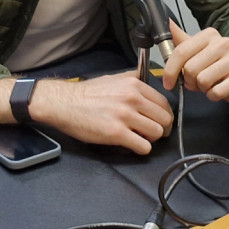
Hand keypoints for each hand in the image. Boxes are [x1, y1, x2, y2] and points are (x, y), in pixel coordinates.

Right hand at [33, 74, 173, 154]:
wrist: (63, 103)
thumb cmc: (85, 94)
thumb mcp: (112, 78)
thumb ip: (132, 79)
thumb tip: (145, 79)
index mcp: (133, 84)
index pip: (163, 103)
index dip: (163, 115)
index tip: (159, 121)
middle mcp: (132, 98)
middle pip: (164, 118)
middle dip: (161, 128)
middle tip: (153, 133)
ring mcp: (125, 116)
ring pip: (157, 133)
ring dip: (150, 139)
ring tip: (140, 138)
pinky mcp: (117, 133)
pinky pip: (143, 146)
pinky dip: (141, 149)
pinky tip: (133, 145)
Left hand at [161, 22, 228, 104]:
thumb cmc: (218, 65)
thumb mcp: (198, 51)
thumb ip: (181, 41)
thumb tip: (168, 23)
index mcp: (209, 35)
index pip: (181, 52)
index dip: (170, 71)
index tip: (168, 83)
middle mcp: (224, 43)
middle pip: (190, 68)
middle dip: (189, 81)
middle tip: (196, 82)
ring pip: (203, 80)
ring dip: (202, 88)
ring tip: (209, 85)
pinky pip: (217, 92)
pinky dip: (213, 95)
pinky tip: (218, 90)